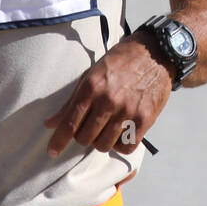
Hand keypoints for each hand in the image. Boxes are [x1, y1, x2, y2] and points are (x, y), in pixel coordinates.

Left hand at [43, 30, 173, 156]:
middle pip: (85, 138)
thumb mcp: (92, 74)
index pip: (70, 122)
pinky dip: (120, 144)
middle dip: (83, 136)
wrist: (156, 53)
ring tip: (106, 128)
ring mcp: (127, 111)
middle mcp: (108, 100)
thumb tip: (50, 123)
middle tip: (90, 126)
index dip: (58, 141)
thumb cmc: (121, 62)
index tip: (52, 151)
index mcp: (92, 87)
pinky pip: (126, 147)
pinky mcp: (144, 119)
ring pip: (104, 145)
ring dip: (101, 141)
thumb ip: (71, 101)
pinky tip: (120, 133)